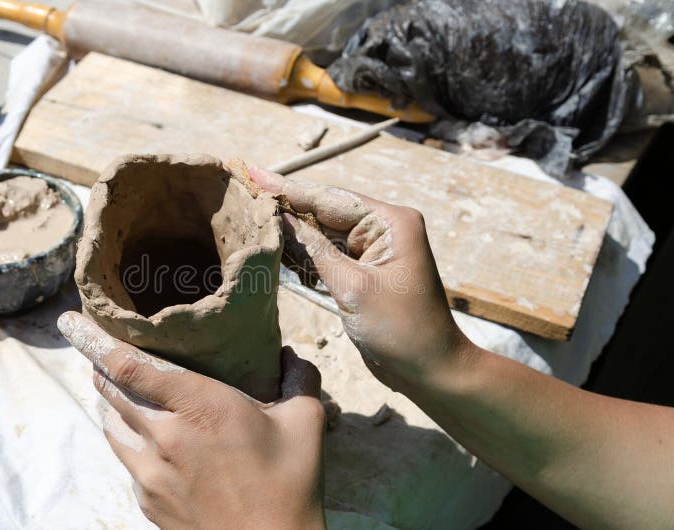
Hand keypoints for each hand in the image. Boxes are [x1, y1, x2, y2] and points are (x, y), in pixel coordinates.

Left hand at [57, 311, 326, 529]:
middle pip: (113, 394)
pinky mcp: (149, 502)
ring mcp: (152, 474)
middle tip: (97, 354)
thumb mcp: (306, 423)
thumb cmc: (290, 486)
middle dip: (102, 371)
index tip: (74, 323)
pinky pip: (128, 463)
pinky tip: (141, 442)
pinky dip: (128, 444)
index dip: (98, 342)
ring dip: (109, 407)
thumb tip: (289, 356)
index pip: (131, 368)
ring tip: (112, 393)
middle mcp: (166, 437)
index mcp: (200, 407)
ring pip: (113, 429)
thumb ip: (299, 378)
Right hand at [251, 168, 471, 389]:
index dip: (288, 189)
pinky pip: (328, 254)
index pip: (330, 199)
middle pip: (324, 211)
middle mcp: (383, 229)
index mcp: (390, 222)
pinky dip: (305, 255)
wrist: (430, 370)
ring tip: (253, 216)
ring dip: (292, 232)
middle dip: (287, 208)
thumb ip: (314, 251)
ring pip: (323, 233)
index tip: (254, 174)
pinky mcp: (364, 270)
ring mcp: (373, 250)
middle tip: (245, 193)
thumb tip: (281, 219)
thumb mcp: (353, 288)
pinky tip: (278, 247)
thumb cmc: (400, 329)